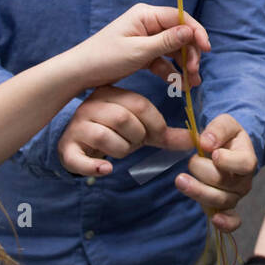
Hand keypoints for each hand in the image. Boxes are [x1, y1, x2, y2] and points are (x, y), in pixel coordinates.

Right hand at [58, 85, 195, 176]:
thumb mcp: (142, 130)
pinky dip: (94, 167)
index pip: (140, 103)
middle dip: (136, 138)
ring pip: (106, 137)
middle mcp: (91, 106)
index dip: (155, 123)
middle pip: (123, 118)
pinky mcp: (67, 148)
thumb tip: (197, 139)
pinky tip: (106, 170)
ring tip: (119, 152)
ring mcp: (77, 127)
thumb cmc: (116, 134)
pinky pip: (79, 159)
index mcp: (111, 94)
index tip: (156, 134)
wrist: (80, 146)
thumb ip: (166, 134)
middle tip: (134, 144)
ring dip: (120, 151)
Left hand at [65, 3, 209, 92]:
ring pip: (174, 50)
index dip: (196, 32)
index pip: (180, 18)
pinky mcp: (143, 53)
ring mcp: (146, 38)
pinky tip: (178, 84)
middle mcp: (148, 23)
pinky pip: (163, 60)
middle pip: (180, 35)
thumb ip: (167, 42)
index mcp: (146, 15)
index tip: (207, 49)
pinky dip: (171, 72)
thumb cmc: (104, 58)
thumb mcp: (139, 51)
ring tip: (191, 84)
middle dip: (190, 54)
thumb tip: (190, 31)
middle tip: (195, 73)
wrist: (80, 73)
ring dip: (184, 66)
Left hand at [175, 114, 256, 232]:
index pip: (244, 163)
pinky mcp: (225, 207)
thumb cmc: (226, 136)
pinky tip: (215, 220)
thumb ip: (217, 129)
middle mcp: (244, 180)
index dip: (228, 161)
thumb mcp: (225, 123)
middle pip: (225, 183)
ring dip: (198, 191)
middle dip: (203, 171)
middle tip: (191, 160)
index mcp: (247, 158)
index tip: (214, 153)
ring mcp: (235, 195)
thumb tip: (206, 143)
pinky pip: (231, 221)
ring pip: (220, 200)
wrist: (227, 149)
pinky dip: (226, 224)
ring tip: (180, 180)